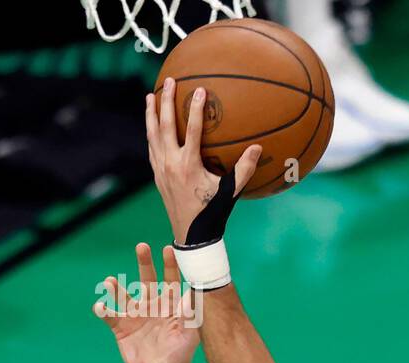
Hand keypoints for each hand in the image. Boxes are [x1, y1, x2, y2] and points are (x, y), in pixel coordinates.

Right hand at [94, 243, 198, 362]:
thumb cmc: (181, 355)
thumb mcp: (189, 335)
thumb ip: (189, 314)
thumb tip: (192, 291)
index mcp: (170, 306)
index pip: (170, 281)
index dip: (170, 265)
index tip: (169, 248)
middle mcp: (152, 306)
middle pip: (146, 280)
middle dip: (144, 263)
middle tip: (142, 246)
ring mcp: (135, 316)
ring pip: (124, 296)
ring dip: (117, 288)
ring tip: (111, 281)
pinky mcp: (121, 329)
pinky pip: (110, 316)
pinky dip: (104, 310)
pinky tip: (101, 306)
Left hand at [145, 77, 260, 242]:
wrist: (192, 234)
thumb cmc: (213, 212)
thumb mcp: (231, 192)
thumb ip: (244, 170)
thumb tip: (258, 148)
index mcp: (189, 165)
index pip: (192, 130)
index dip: (196, 109)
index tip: (200, 90)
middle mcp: (170, 163)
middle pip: (164, 125)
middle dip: (166, 101)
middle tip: (169, 81)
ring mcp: (160, 167)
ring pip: (152, 133)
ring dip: (151, 113)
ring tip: (151, 95)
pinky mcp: (156, 174)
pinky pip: (151, 146)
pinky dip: (150, 131)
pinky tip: (152, 123)